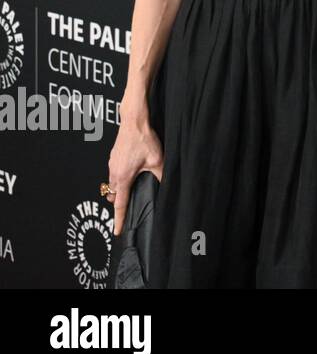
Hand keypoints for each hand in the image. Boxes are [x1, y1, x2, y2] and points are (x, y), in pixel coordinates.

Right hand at [106, 116, 163, 236]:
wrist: (133, 121)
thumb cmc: (143, 139)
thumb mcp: (157, 160)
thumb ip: (161, 175)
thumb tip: (167, 186)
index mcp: (123, 178)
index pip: (120, 205)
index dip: (119, 219)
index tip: (117, 231)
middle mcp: (114, 173)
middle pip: (114, 196)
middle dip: (120, 202)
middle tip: (130, 206)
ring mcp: (112, 165)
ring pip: (113, 184)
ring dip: (120, 189)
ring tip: (132, 189)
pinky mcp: (113, 158)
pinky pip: (114, 173)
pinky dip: (120, 178)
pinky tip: (132, 172)